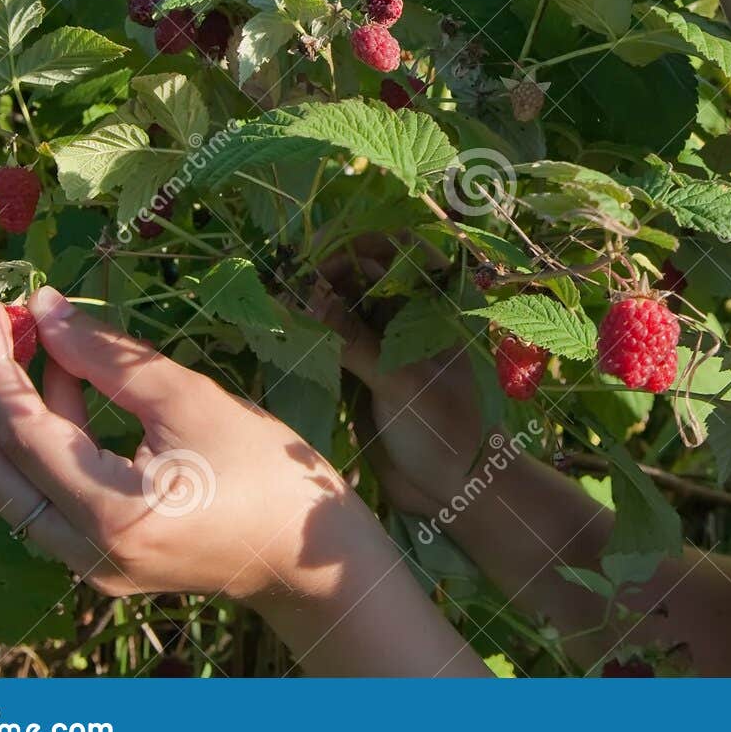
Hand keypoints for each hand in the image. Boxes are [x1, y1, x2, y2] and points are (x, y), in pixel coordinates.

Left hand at [0, 286, 365, 609]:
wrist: (305, 553)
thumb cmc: (268, 470)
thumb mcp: (193, 398)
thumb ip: (111, 357)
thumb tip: (48, 308)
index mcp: (111, 514)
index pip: (21, 431)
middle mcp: (81, 552)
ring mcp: (84, 563)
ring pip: (10, 483)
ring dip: (3, 411)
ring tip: (23, 338)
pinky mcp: (95, 556)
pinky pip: (43, 493)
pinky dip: (39, 437)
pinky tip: (58, 382)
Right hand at [303, 271, 485, 517]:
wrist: (451, 488)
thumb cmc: (444, 428)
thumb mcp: (400, 380)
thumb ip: (354, 340)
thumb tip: (309, 297)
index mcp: (434, 305)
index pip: (399, 250)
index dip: (360, 243)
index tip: (318, 253)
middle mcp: (409, 315)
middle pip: (364, 274)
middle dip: (327, 271)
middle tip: (288, 283)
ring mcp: (385, 342)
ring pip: (345, 305)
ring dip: (315, 300)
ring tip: (279, 302)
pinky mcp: (363, 371)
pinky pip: (334, 340)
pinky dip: (312, 332)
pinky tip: (285, 330)